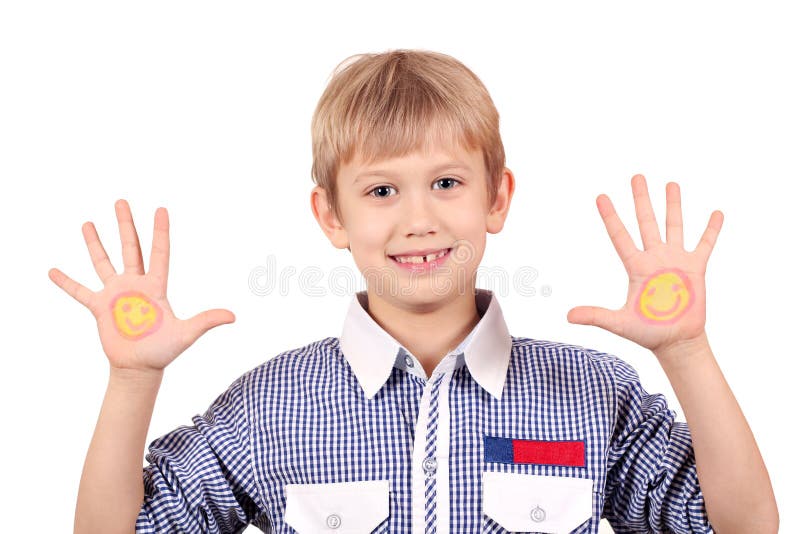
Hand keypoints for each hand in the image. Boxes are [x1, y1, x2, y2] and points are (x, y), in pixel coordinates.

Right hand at [48, 199, 234, 372]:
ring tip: (87, 222)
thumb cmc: (164, 351)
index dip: (160, 231)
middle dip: (126, 225)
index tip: (161, 209)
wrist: (140, 369)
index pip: (158, 252)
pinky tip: (52, 271)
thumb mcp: (186, 334)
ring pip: (104, 262)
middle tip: (121, 202)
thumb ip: (206, 321)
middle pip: (130, 248)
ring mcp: (116, 294)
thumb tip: (233, 316)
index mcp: (156, 287)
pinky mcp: (100, 308)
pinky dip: (66, 282)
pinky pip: (79, 291)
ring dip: (95, 243)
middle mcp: (135, 285)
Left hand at [567, 174, 722, 354]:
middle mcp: (654, 258)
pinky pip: (705, 244)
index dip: (610, 216)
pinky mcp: (696, 269)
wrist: (675, 342)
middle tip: (636, 177)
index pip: (620, 235)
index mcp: (635, 267)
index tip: (601, 196)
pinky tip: (716, 213)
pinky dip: (711, 230)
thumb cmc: (647, 333)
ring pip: (674, 226)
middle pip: (646, 222)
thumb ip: (596, 316)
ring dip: (673, 205)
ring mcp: (676, 261)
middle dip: (641, 200)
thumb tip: (568, 316)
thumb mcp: (619, 323)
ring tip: (671, 184)